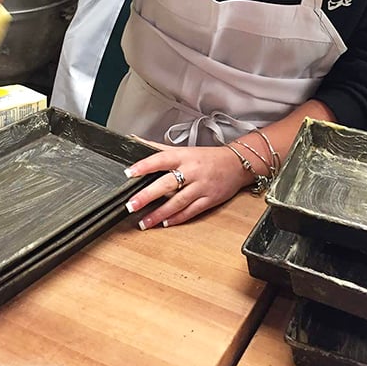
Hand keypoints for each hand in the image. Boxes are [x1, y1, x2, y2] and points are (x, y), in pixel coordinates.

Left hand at [123, 143, 254, 228]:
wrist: (237, 164)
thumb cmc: (208, 157)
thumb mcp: (184, 149)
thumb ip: (159, 148)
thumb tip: (136, 142)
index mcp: (184, 156)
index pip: (161, 159)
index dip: (144, 166)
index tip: (129, 173)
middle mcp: (192, 171)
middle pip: (166, 184)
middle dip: (147, 195)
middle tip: (131, 204)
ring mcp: (201, 187)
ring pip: (177, 202)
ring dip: (159, 214)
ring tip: (144, 222)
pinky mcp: (209, 200)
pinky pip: (191, 211)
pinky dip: (177, 218)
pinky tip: (165, 223)